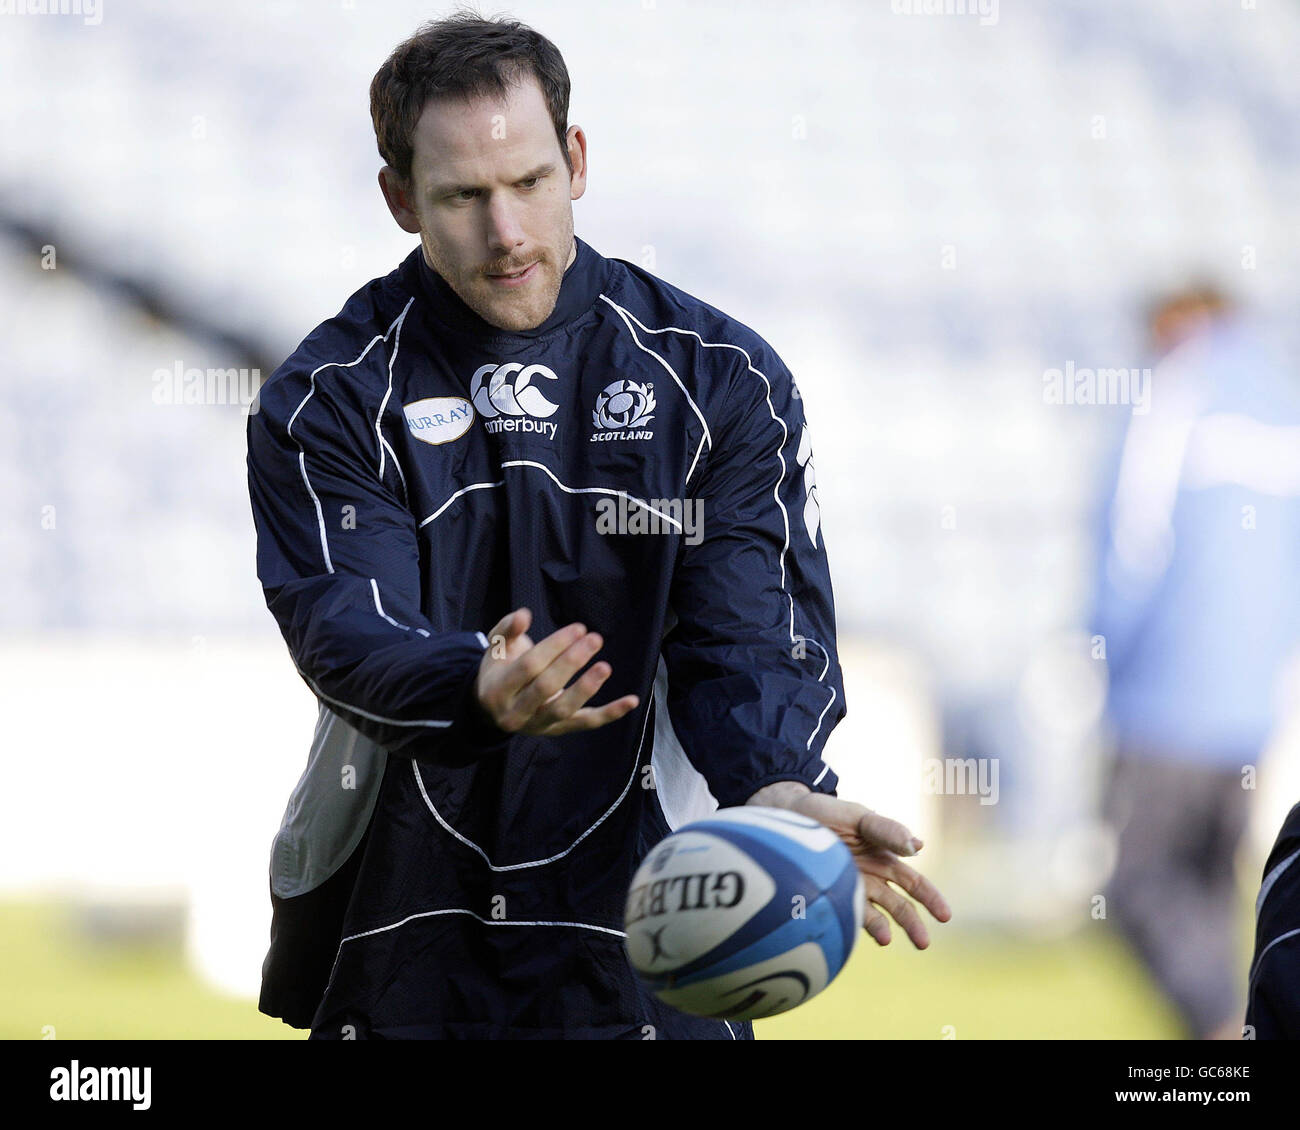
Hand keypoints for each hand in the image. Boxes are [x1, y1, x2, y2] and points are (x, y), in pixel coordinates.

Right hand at [476, 607, 639, 735]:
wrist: (493, 712)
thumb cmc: (499, 672)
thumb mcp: (495, 648)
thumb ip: (508, 629)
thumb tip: (524, 614)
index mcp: (498, 690)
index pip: (529, 666)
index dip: (554, 646)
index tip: (577, 629)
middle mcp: (516, 713)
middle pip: (546, 687)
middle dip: (571, 662)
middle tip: (594, 639)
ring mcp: (538, 725)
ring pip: (564, 709)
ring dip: (587, 687)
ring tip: (605, 666)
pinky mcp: (560, 730)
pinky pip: (587, 723)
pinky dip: (611, 713)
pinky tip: (631, 700)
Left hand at [747, 782, 951, 947]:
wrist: (787, 816)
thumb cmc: (826, 813)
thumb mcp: (858, 816)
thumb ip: (886, 830)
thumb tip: (918, 846)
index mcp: (884, 854)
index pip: (914, 881)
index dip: (930, 898)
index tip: (945, 915)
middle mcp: (873, 874)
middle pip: (901, 903)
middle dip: (915, 922)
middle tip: (924, 943)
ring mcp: (854, 886)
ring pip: (882, 914)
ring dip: (893, 929)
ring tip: (894, 942)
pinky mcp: (834, 895)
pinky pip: (855, 914)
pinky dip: (868, 926)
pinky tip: (879, 937)